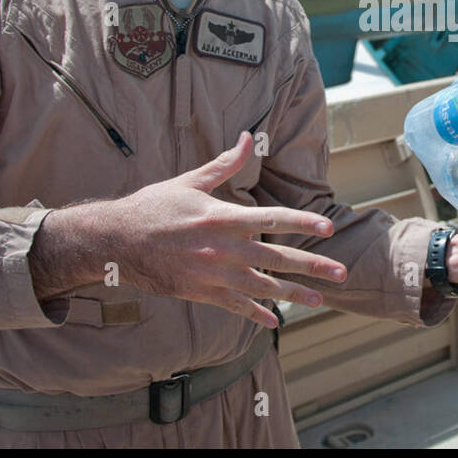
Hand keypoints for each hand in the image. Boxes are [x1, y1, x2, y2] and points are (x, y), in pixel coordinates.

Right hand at [110, 132, 347, 327]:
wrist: (115, 241)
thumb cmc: (154, 207)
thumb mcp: (189, 181)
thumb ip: (225, 164)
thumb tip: (249, 137)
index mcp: (221, 217)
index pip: (271, 219)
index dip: (302, 223)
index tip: (328, 228)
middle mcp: (221, 248)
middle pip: (275, 259)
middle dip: (311, 267)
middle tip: (341, 274)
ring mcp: (212, 274)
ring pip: (261, 288)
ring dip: (293, 295)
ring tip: (319, 301)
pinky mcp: (200, 292)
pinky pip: (234, 306)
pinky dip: (256, 314)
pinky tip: (275, 320)